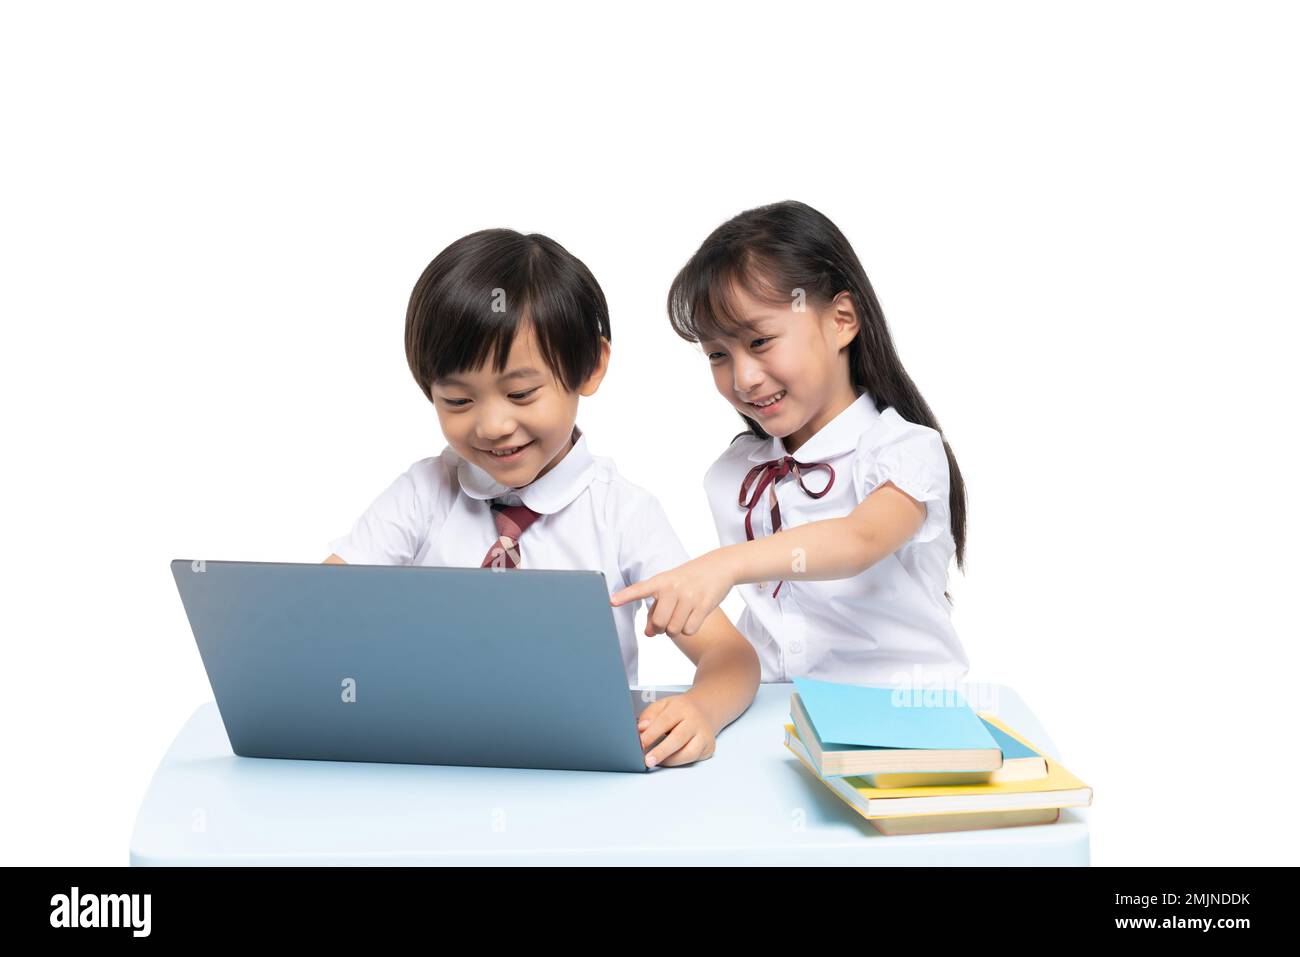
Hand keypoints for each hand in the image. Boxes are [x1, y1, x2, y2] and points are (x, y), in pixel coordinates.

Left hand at [609, 551, 734, 638]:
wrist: (718, 566)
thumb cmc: (688, 580)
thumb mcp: (669, 588)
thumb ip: (655, 611)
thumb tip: (648, 634)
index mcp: (661, 581)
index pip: (640, 589)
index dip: (625, 596)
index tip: (611, 601)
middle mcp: (673, 587)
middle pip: (659, 623)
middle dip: (661, 627)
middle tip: (668, 618)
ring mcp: (689, 596)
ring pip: (673, 630)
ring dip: (676, 629)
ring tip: (682, 615)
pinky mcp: (704, 604)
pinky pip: (689, 630)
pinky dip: (689, 629)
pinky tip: (693, 616)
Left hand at [636, 692, 717, 767]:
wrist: (704, 710)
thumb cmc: (680, 710)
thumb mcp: (662, 705)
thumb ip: (649, 715)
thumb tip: (641, 729)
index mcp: (681, 707)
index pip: (664, 721)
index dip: (650, 734)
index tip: (639, 744)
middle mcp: (695, 721)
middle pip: (678, 738)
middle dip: (661, 751)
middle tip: (647, 760)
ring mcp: (704, 735)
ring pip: (689, 752)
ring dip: (670, 760)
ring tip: (656, 762)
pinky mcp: (709, 747)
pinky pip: (693, 758)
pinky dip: (679, 762)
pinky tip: (668, 760)